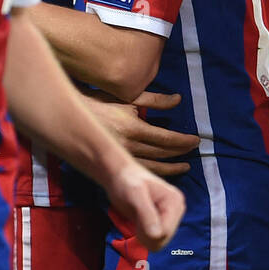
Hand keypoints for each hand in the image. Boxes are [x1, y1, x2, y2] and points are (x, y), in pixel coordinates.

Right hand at [85, 90, 199, 176]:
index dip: (183, 141)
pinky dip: (153, 173)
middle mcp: (129, 145)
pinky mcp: (113, 161)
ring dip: (170, 168)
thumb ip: (155, 100)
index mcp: (134, 127)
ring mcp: (121, 156)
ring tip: (183, 167)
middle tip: (194, 151)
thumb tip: (178, 100)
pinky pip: (138, 170)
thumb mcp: (129, 97)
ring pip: (151, 167)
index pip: (166, 139)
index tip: (196, 141)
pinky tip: (162, 172)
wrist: (73, 114)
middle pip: (161, 154)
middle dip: (180, 154)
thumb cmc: (101, 100)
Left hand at [104, 162, 185, 252]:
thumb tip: (157, 235)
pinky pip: (155, 240)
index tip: (136, 218)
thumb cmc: (126, 181)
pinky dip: (143, 235)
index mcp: (175, 201)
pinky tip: (139, 221)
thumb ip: (147, 214)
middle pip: (163, 239)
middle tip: (136, 217)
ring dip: (144, 235)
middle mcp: (177, 209)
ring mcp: (170, 217)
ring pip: (159, 242)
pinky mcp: (163, 222)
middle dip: (146, 234)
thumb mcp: (135, 195)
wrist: (120, 176)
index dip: (147, 232)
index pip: (165, 232)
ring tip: (137, 218)